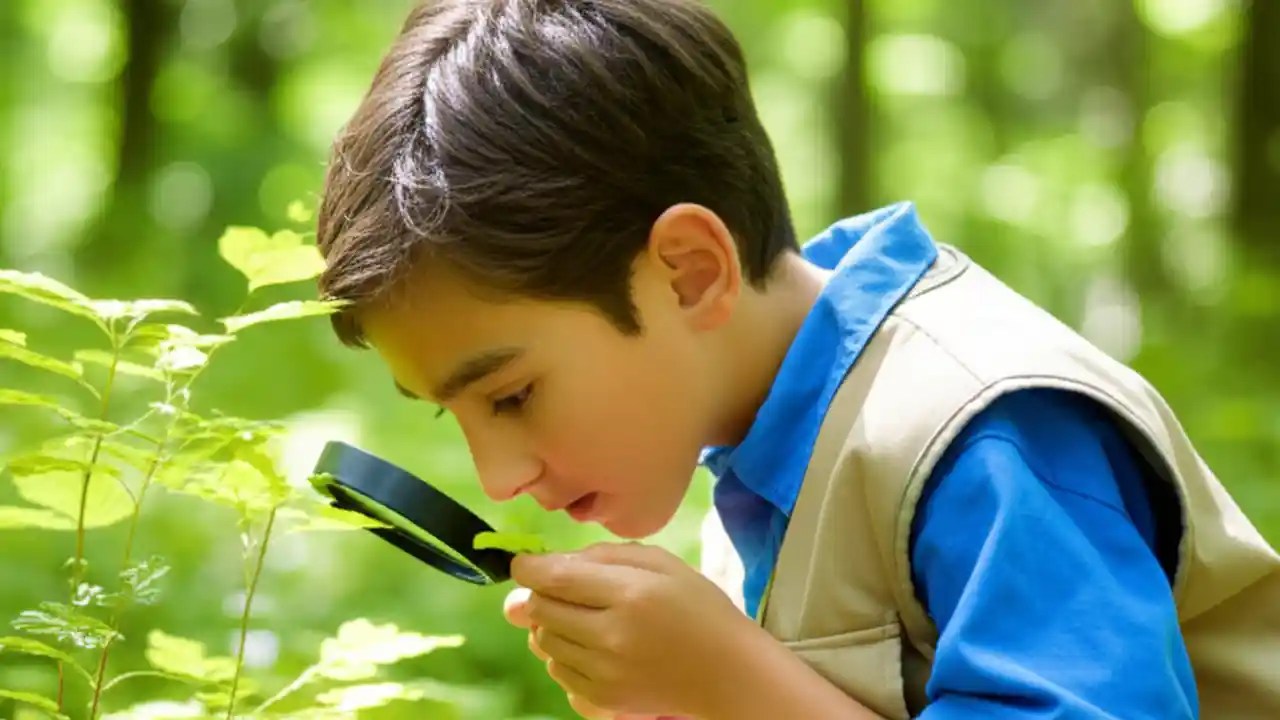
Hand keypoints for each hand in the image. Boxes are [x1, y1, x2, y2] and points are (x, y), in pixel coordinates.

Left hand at [508, 542, 757, 717]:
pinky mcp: (602, 699)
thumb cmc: (696, 607)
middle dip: (542, 593)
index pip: (555, 578)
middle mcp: (612, 636)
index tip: (525, 563)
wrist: (727, 672)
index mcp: (630, 594)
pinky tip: (593, 644)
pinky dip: (563, 653)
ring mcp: (605, 672)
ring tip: (587, 617)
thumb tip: (533, 573)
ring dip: (552, 624)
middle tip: (566, 588)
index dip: (528, 568)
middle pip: (541, 609)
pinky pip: (556, 670)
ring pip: (543, 640)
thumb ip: (597, 556)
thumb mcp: (660, 562)